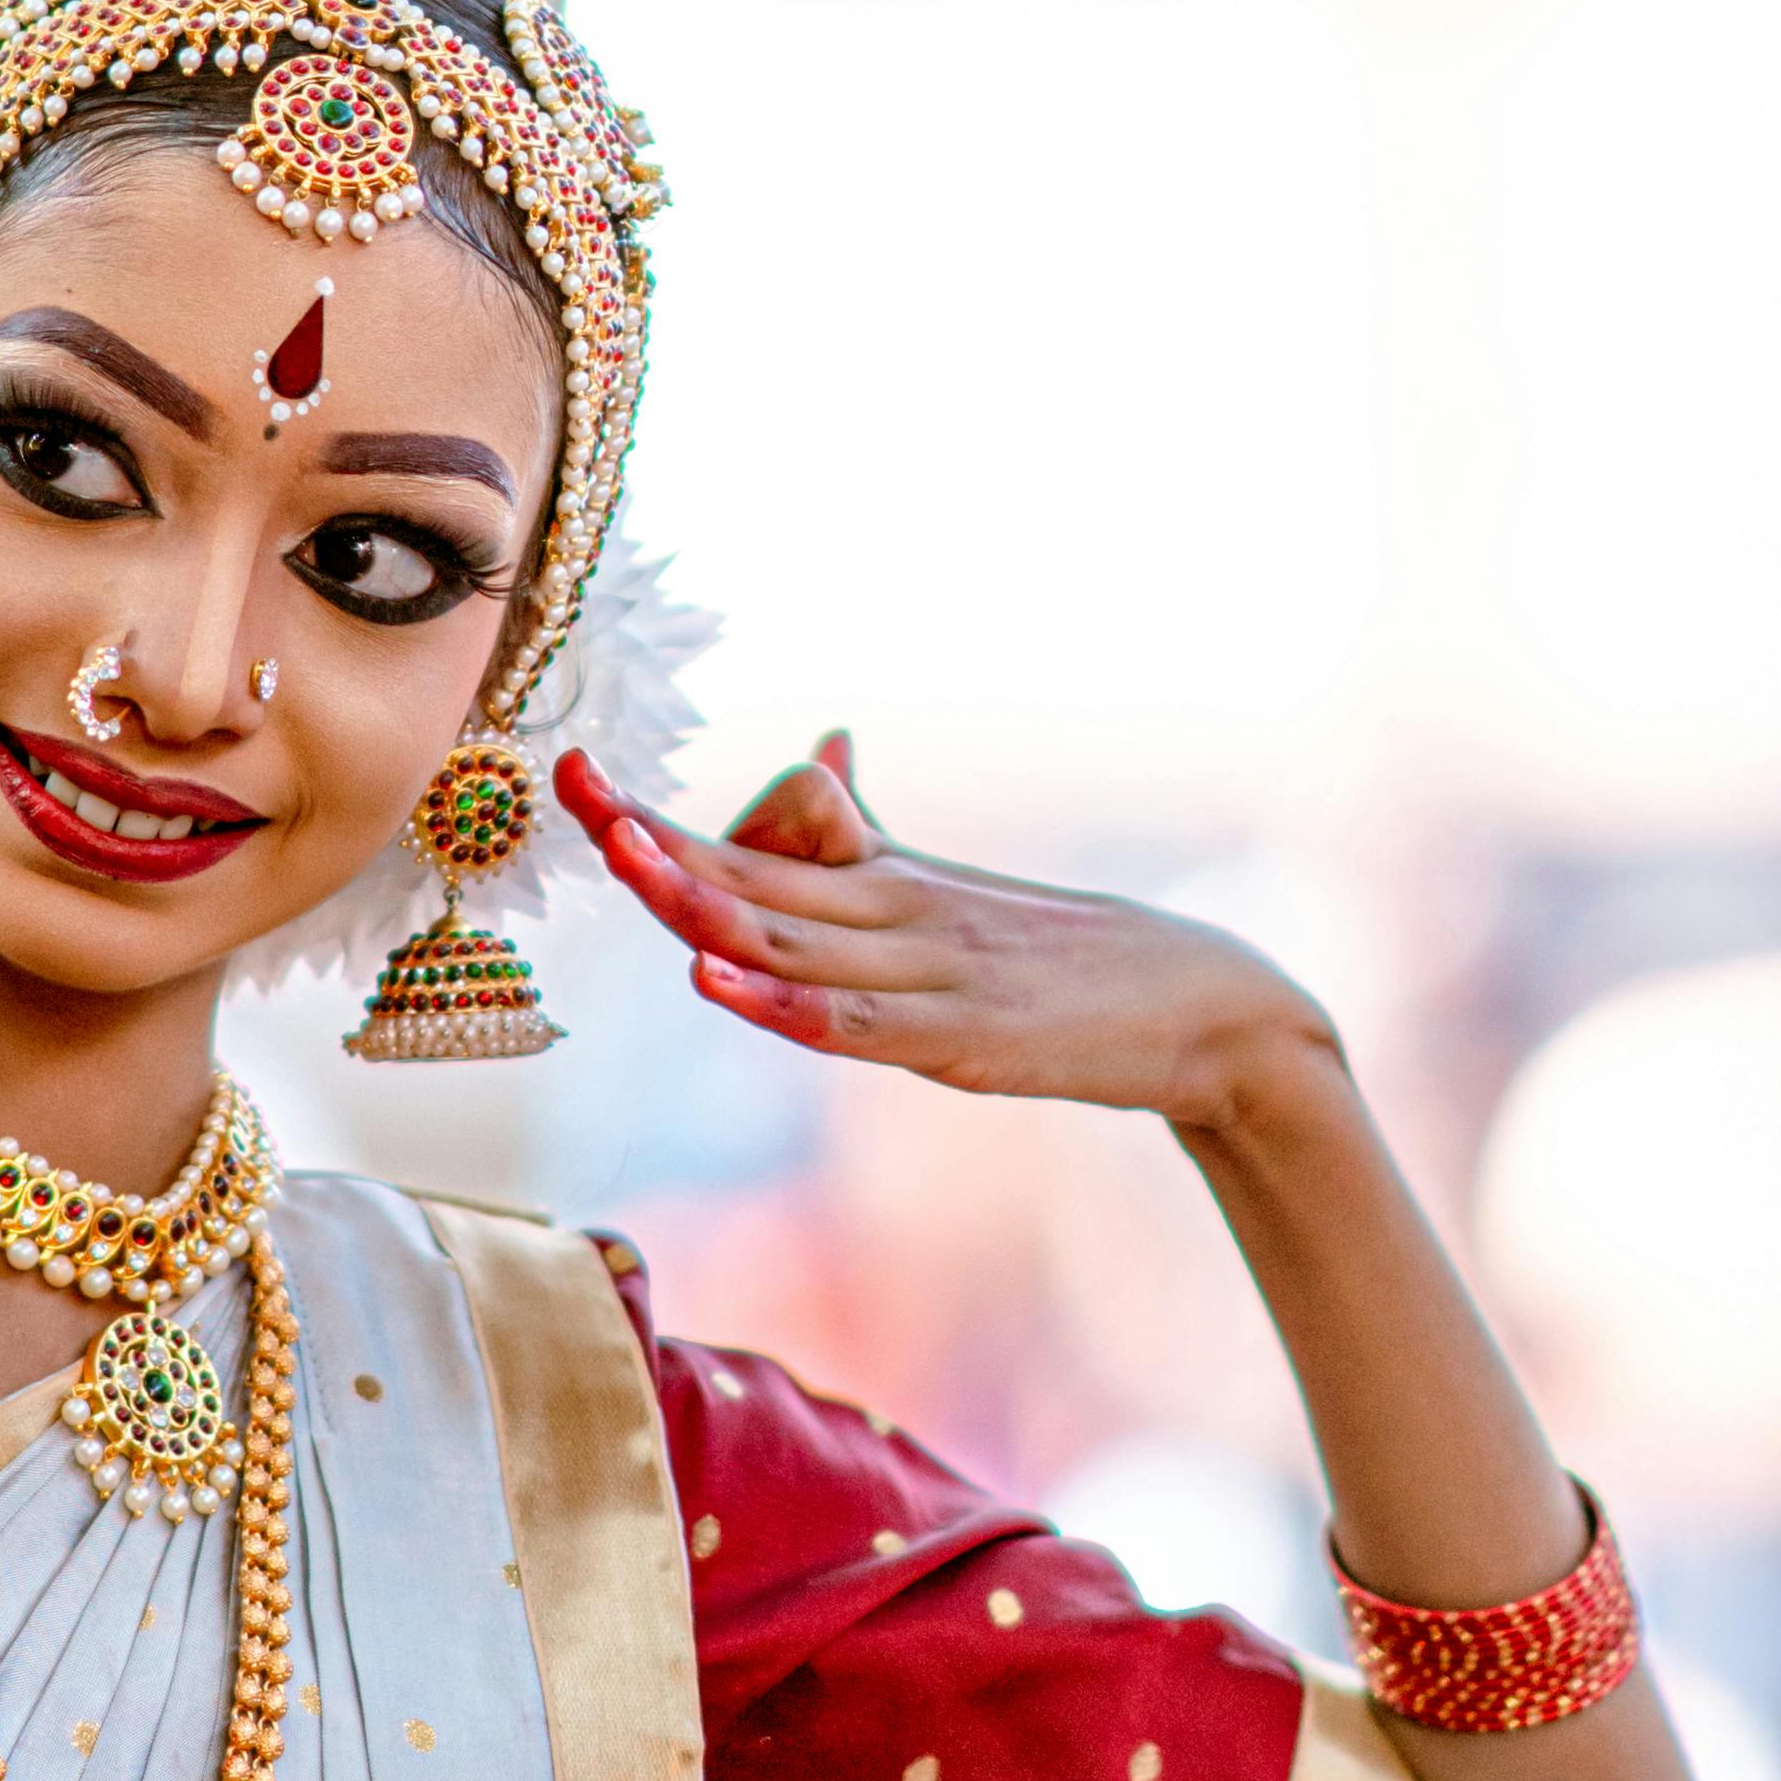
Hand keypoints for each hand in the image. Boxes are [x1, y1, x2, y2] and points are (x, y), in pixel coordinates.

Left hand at [559, 732, 1328, 1135]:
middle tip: (579, 798)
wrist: (1207, 1006)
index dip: (659, 815)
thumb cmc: (1069, 956)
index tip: (572, 772)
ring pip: (795, 937)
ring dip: (706, 902)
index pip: (749, 840)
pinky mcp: (967, 1037)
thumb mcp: (955, 894)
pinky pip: (855, 1020)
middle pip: (755, 875)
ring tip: (630, 861)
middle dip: (659, 844)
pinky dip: (782, 1000)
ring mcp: (932, 974)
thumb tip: (826, 743)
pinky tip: (718, 982)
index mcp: (887, 879)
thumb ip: (873, 838)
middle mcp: (897, 913)